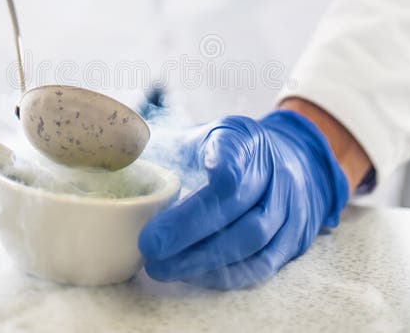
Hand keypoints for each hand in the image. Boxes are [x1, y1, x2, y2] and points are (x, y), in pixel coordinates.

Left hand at [138, 111, 348, 289]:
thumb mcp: (199, 134)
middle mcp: (273, 169)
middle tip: (151, 246)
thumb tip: (114, 152)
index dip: (219, 163)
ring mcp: (289, 204)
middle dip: (191, 228)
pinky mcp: (295, 237)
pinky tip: (194, 275)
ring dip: (205, 258)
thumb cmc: (226, 152)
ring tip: (163, 267)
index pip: (234, 152)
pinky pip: (263, 263)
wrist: (289, 160)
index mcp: (244, 139)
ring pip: (252, 238)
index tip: (190, 180)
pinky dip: (228, 274)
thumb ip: (163, 144)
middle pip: (238, 202)